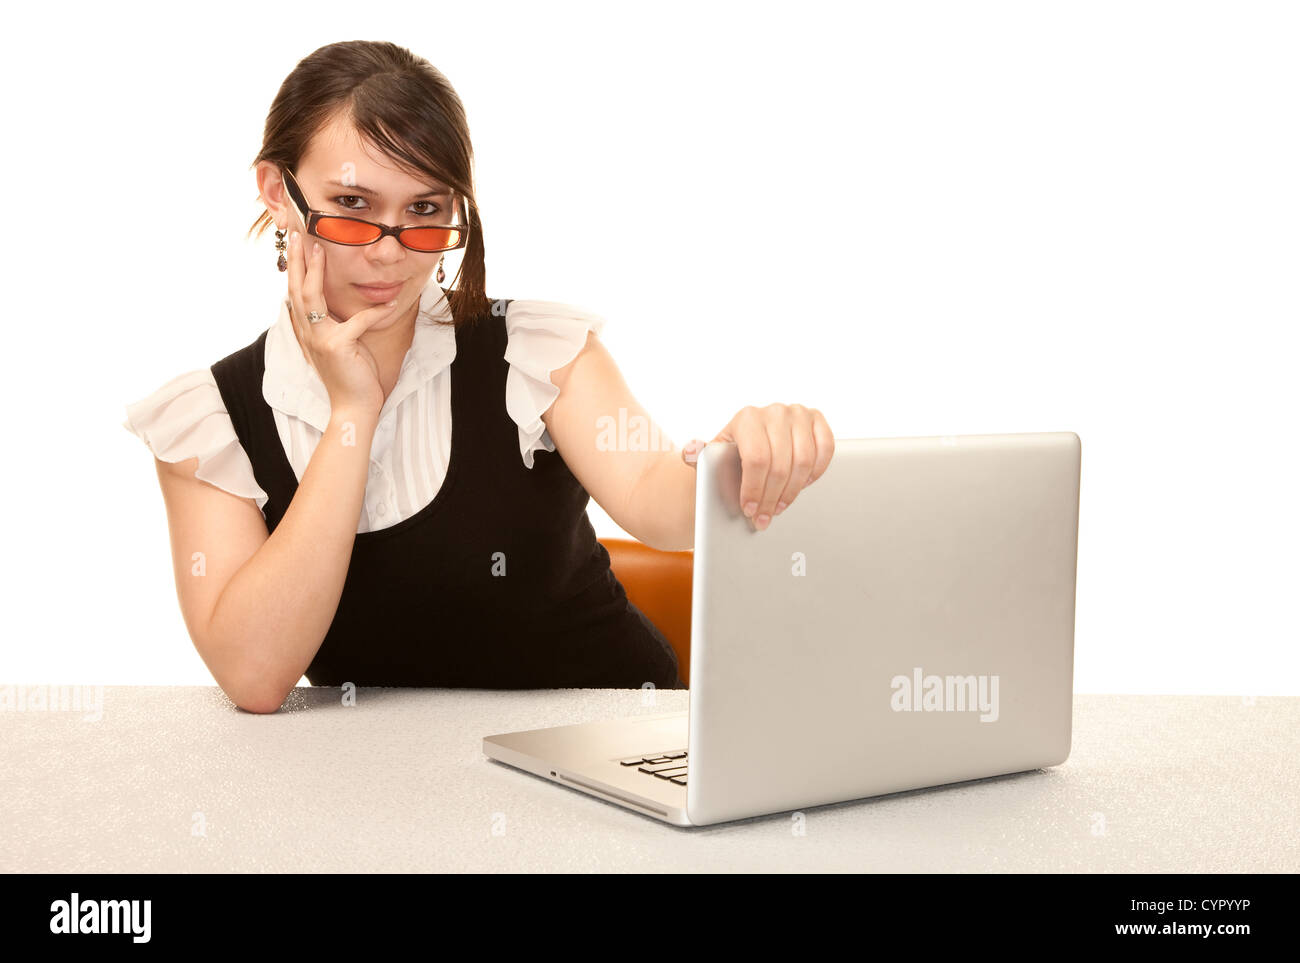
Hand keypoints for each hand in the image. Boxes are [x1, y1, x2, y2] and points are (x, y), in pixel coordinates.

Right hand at [285, 230, 403, 420]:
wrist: (354, 407)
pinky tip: (392, 301)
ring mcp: (320, 339)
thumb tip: (340, 305)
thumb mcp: (343, 343)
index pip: (297, 292)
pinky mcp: (338, 346)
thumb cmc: (352, 375)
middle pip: (297, 288)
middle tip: (297, 234)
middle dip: (297, 260)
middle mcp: (308, 332)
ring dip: (315, 271)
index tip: (298, 244)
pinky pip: (359, 321)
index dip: (297, 268)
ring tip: (318, 248)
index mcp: (308, 330)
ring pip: (311, 297)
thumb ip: (338, 323)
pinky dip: (376, 311)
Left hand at [681, 404, 834, 530]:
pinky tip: (801, 485)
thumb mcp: (710, 455)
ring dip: (793, 491)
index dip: (754, 490)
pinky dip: (816, 471)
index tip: (749, 510)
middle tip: (764, 517)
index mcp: (747, 418)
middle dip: (771, 498)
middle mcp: (774, 412)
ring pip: (804, 461)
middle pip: (781, 465)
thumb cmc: (729, 454)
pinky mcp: (817, 420)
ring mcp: (798, 413)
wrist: (749, 441)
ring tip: (779, 507)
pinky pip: (826, 449)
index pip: (757, 459)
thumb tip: (690, 451)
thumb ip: (697, 455)